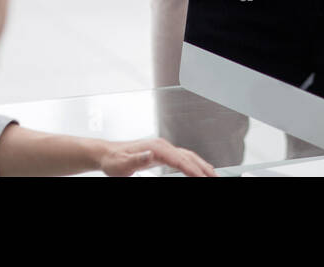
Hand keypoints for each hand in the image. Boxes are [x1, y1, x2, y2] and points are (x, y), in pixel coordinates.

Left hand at [98, 137, 216, 176]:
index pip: (180, 159)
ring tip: (213, 175)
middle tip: (216, 178)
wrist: (108, 154)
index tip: (202, 177)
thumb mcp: (122, 164)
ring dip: (202, 165)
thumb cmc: (114, 161)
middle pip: (189, 156)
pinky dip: (194, 163)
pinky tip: (199, 169)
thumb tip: (149, 154)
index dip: (192, 169)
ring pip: (188, 156)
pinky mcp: (162, 153)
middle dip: (204, 167)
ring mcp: (163, 148)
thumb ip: (137, 159)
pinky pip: (183, 157)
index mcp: (156, 148)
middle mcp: (162, 146)